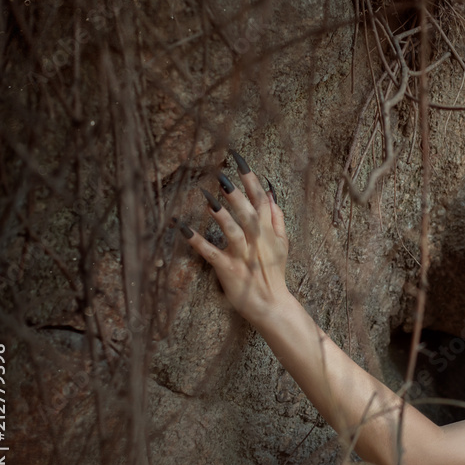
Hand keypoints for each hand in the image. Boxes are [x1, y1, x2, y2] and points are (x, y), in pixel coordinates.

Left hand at [180, 152, 291, 326]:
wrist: (274, 305)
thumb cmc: (274, 272)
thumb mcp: (282, 243)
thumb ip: (277, 217)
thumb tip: (270, 191)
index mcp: (268, 232)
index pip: (261, 200)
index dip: (250, 179)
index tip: (238, 160)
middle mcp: (257, 241)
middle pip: (248, 214)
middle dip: (236, 195)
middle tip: (222, 176)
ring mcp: (243, 257)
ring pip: (233, 233)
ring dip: (221, 216)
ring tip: (208, 198)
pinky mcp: (229, 270)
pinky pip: (212, 255)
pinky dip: (197, 242)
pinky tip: (182, 228)